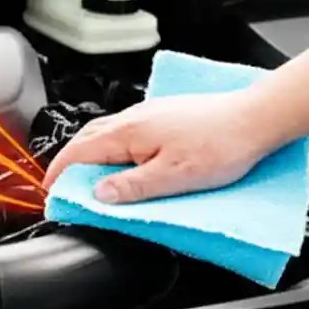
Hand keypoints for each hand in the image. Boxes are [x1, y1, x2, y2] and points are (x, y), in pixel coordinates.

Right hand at [41, 89, 286, 203]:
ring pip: (108, 133)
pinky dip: (115, 148)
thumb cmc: (221, 144)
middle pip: (89, 138)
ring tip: (93, 178)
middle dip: (72, 162)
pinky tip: (127, 162)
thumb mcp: (172, 178)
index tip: (52, 190)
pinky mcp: (167, 116)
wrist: (256, 120)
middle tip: (66, 186)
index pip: (80, 152)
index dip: (61, 172)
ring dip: (93, 154)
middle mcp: (136, 117)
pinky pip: (128, 132)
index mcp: (130, 132)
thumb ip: (132, 188)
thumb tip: (99, 194)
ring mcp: (152, 114)